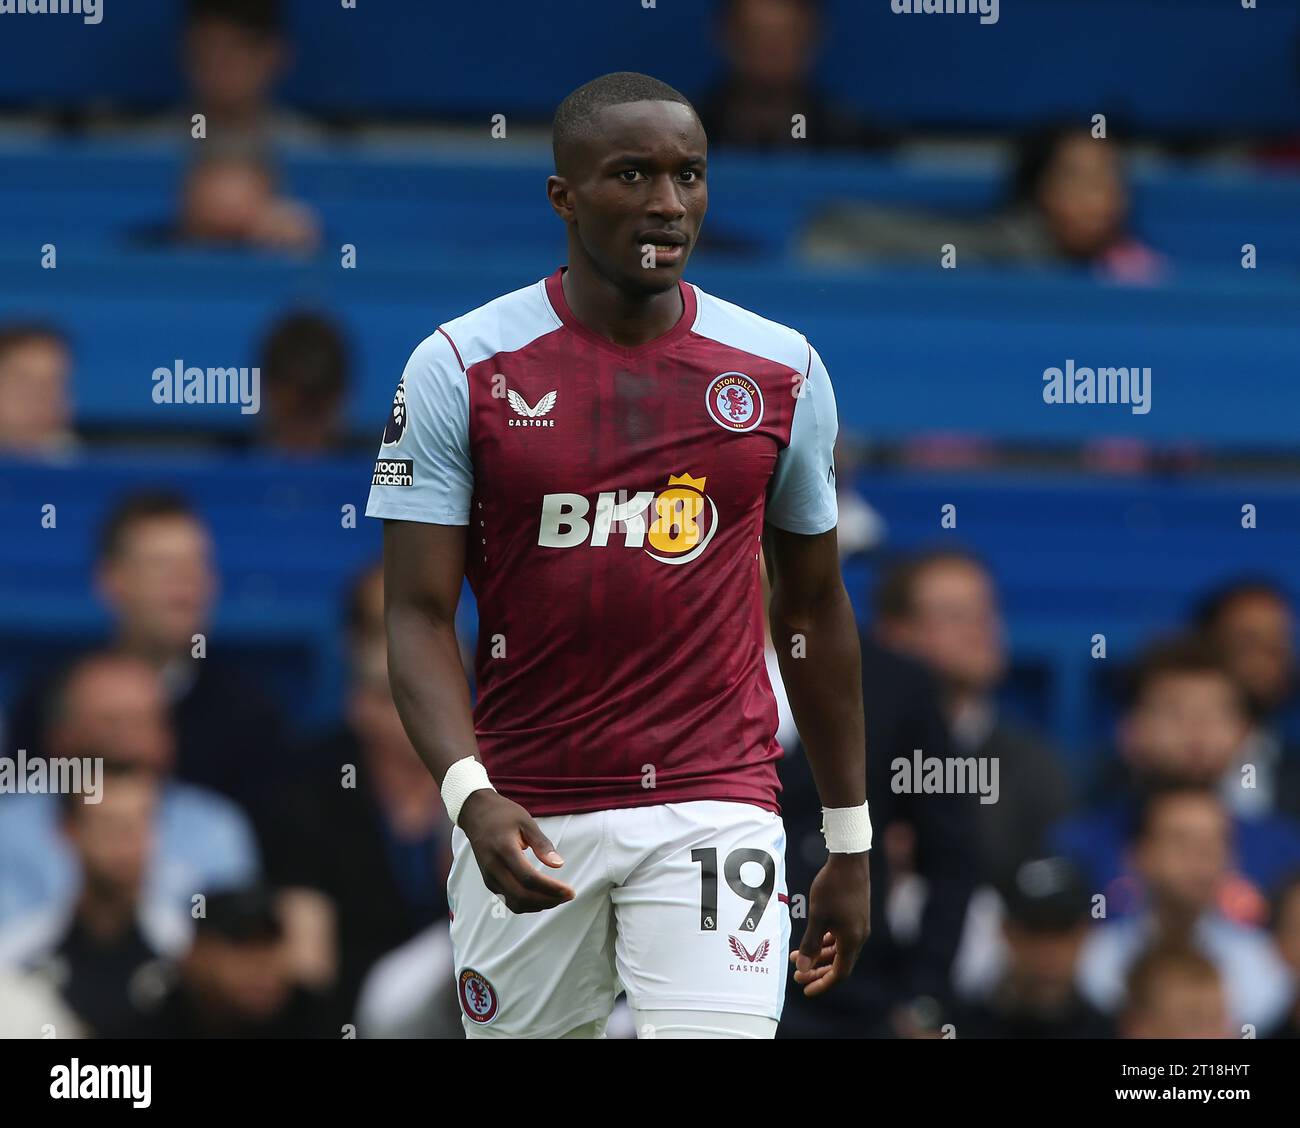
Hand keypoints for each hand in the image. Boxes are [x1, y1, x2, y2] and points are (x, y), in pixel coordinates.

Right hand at [457, 790, 575, 913]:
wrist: (476, 814)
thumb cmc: (503, 814)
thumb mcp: (526, 822)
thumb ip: (542, 844)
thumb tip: (559, 864)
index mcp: (504, 850)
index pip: (529, 878)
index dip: (551, 888)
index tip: (570, 891)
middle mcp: (494, 867)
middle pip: (522, 896)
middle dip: (548, 901)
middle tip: (568, 896)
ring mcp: (489, 877)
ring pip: (515, 903)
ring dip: (538, 905)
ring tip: (558, 897)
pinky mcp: (489, 881)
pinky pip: (509, 900)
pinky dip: (528, 903)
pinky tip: (543, 895)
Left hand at [790, 851, 869, 995]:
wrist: (850, 860)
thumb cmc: (832, 888)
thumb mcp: (818, 917)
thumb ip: (810, 944)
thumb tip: (803, 970)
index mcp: (852, 940)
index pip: (839, 973)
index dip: (822, 983)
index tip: (805, 990)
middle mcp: (859, 936)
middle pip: (839, 963)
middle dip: (817, 971)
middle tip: (797, 975)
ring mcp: (858, 925)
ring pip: (838, 949)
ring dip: (819, 955)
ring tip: (797, 955)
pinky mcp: (855, 915)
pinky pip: (841, 937)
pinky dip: (826, 941)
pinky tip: (813, 938)